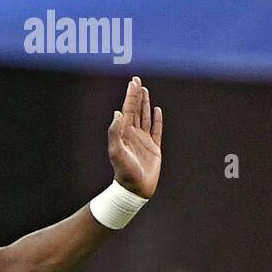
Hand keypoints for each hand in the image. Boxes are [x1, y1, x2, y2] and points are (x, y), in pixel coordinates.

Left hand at [108, 77, 162, 198]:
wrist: (135, 190)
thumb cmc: (124, 172)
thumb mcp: (116, 152)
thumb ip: (115, 132)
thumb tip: (118, 112)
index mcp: (124, 134)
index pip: (128, 110)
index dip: (130, 95)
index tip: (133, 82)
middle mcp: (133, 135)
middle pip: (136, 110)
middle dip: (137, 96)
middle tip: (137, 81)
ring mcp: (144, 141)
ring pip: (145, 117)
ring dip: (145, 104)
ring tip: (145, 91)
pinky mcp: (154, 148)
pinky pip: (156, 130)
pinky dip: (157, 120)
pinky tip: (157, 111)